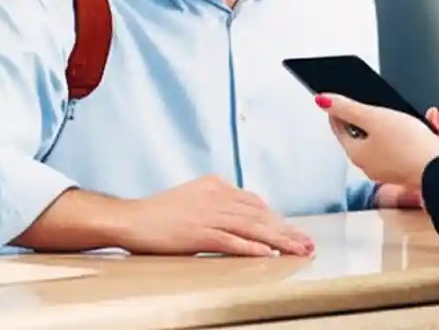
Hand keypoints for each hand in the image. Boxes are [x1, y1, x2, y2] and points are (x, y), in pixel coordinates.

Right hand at [118, 175, 313, 256]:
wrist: (131, 218)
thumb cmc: (159, 213)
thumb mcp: (193, 197)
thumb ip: (218, 202)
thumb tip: (243, 214)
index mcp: (216, 185)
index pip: (255, 203)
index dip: (277, 219)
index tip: (294, 232)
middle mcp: (216, 196)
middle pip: (259, 215)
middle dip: (286, 231)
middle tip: (307, 243)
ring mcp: (208, 214)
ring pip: (252, 227)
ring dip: (278, 240)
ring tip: (297, 250)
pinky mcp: (198, 233)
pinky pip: (231, 241)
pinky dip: (251, 247)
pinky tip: (268, 254)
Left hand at [315, 95, 438, 189]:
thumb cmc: (410, 146)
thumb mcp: (374, 117)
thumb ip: (347, 108)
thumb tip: (323, 100)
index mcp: (356, 154)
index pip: (338, 128)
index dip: (337, 110)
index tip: (336, 100)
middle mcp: (369, 166)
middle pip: (356, 138)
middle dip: (357, 121)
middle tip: (357, 105)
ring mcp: (387, 170)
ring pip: (376, 145)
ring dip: (378, 130)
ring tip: (383, 116)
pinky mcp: (405, 170)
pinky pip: (393, 151)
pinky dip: (394, 140)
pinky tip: (405, 131)